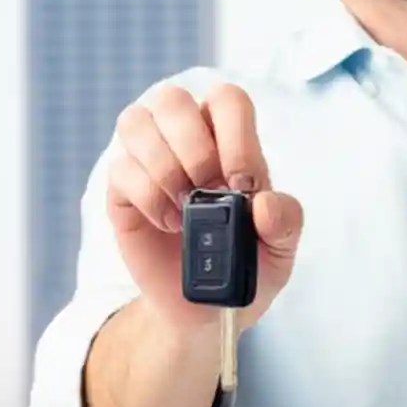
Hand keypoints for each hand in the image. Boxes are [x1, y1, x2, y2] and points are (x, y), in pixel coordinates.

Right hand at [106, 82, 303, 332]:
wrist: (205, 307)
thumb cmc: (245, 265)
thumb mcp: (280, 250)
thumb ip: (286, 221)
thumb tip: (264, 203)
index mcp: (229, 139)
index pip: (226, 99)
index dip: (234, 134)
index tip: (241, 185)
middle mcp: (184, 138)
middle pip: (172, 98)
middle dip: (193, 147)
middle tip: (207, 191)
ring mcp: (147, 159)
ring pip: (136, 121)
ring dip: (164, 166)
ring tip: (184, 206)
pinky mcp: (122, 188)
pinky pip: (121, 168)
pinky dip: (148, 196)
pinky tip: (168, 222)